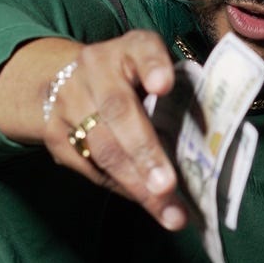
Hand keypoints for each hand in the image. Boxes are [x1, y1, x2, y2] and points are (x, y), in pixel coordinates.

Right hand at [0, 31, 187, 228]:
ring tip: (169, 213)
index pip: (141, 49)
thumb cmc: (126, 81)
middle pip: (118, 111)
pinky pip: (91, 168)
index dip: (153, 66)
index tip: (164, 85)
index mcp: (127, 50)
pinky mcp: (56, 135)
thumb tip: (206, 146)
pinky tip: (147, 204)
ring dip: (138, 185)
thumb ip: (174, 94)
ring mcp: (69, 102)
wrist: (61, 81)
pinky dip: (123, 189)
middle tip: (168, 186)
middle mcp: (94, 70)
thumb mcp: (149, 72)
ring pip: (103, 149)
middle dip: (145, 152)